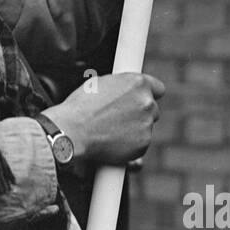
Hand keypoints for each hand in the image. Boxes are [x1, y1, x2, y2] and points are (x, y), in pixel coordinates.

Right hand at [41, 72, 165, 164]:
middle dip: (139, 114)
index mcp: (137, 83)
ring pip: (146, 127)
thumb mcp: (101, 85)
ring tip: (110, 131)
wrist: (72, 131)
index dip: (149, 94)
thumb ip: (121, 87)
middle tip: (119, 118)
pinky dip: (130, 145)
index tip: (141, 100)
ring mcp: (146, 125)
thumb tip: (126, 91)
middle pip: (152, 109)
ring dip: (134, 130)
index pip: (158, 88)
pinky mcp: (142, 145)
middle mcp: (146, 102)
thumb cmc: (80, 108)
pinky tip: (112, 142)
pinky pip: (140, 145)